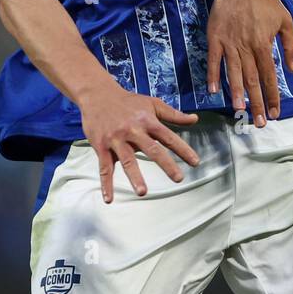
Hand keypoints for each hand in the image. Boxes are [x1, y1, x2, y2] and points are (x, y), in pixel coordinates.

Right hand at [77, 81, 199, 202]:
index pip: (169, 137)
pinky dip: (106, 184)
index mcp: (148, 121)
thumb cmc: (128, 101)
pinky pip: (104, 168)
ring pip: (127, 160)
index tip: (195, 162)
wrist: (97, 94)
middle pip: (152, 149)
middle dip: (166, 164)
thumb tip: (195, 119)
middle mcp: (133, 130)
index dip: (183, 149)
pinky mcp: (101, 146)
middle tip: (178, 178)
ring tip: (143, 192)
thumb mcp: (152, 103)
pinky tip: (109, 199)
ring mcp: (116, 139)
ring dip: (135, 176)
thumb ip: (174, 114)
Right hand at [206, 0, 292, 125]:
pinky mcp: (215, 37)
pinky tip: (214, 91)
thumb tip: (292, 69)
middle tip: (258, 122)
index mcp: (263, 44)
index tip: (275, 112)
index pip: (269, 76)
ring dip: (236, 93)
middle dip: (256, 102)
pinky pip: (213, 60)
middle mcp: (246, 46)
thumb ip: (290, 45)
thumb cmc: (266, 1)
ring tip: (238, 110)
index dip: (272, 96)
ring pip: (232, 73)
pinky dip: (213, 75)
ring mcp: (228, 42)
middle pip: (251, 80)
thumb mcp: (286, 20)